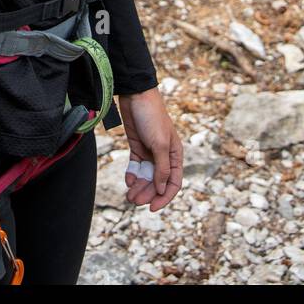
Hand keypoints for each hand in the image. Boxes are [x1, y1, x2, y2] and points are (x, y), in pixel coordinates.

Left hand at [118, 88, 182, 211]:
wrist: (135, 95)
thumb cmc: (152, 117)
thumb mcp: (159, 144)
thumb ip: (161, 168)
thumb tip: (162, 189)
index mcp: (175, 155)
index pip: (173, 183)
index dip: (164, 197)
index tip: (152, 208)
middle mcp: (164, 155)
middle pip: (157, 182)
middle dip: (147, 193)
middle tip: (134, 201)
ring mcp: (150, 151)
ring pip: (146, 176)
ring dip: (138, 187)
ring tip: (128, 196)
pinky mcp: (137, 147)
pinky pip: (136, 167)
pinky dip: (132, 175)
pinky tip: (128, 180)